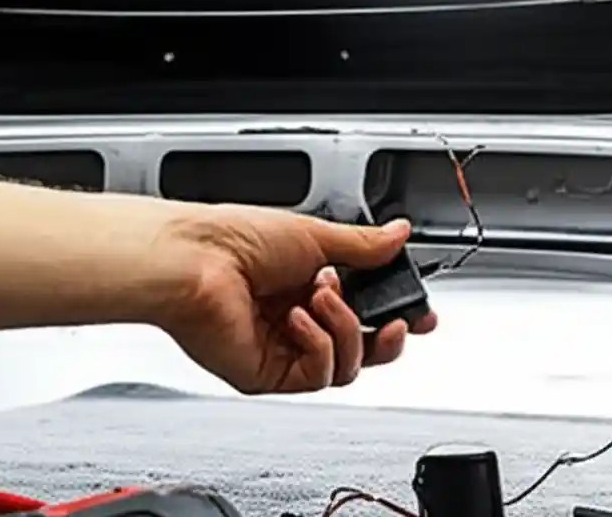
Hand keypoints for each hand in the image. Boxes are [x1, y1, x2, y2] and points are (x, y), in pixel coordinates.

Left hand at [149, 204, 436, 394]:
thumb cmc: (234, 240)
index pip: (367, 310)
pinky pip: (317, 375)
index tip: (420, 313)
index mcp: (309, 284)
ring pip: (347, 366)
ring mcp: (284, 349)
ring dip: (346, 329)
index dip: (398, 316)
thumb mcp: (315, 235)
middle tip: (399, 321)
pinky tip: (300, 319)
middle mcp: (299, 319)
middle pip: (365, 348)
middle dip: (388, 336)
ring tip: (322, 297)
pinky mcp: (268, 374)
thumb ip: (364, 245)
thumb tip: (399, 235)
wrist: (192, 262)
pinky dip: (318, 345)